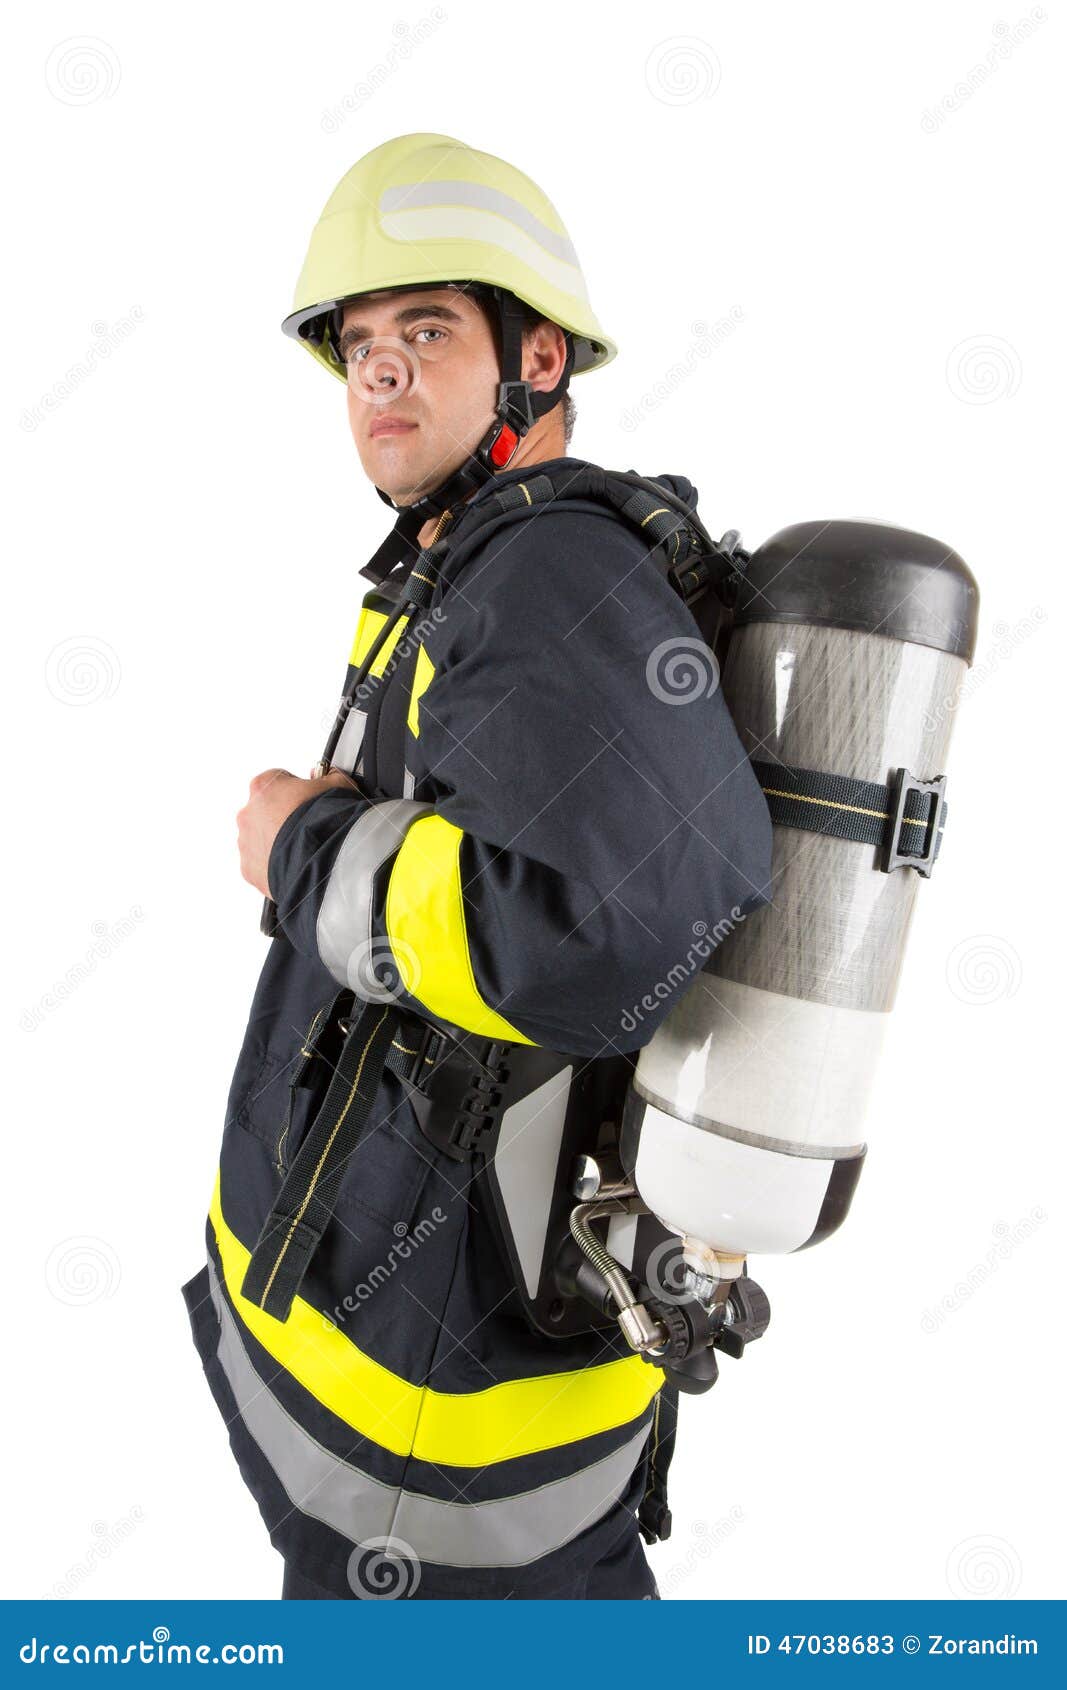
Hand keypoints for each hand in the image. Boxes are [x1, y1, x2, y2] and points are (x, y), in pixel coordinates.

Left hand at [237, 767, 357, 897]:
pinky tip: (297, 864)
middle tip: (308, 826)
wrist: (322, 860)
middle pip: (266, 811)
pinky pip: (261, 865)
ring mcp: (246, 843)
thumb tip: (332, 776)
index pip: (278, 781)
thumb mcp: (339, 785)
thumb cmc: (324, 821)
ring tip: (304, 848)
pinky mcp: (250, 869)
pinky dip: (275, 866)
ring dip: (278, 842)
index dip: (297, 791)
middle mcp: (248, 813)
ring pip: (261, 840)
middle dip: (284, 818)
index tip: (309, 800)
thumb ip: (331, 777)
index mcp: (263, 786)